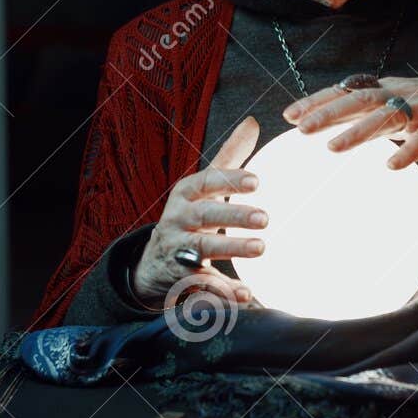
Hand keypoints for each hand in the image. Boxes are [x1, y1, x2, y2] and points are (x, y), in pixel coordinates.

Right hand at [131, 117, 266, 307]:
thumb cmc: (189, 217)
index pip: (207, 182)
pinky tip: (246, 293)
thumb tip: (252, 123)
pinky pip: (202, 284)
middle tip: (265, 218)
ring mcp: (178, 250)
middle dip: (234, 215)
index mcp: (186, 194)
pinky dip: (223, 290)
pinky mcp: (181, 278)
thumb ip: (228, 159)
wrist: (153, 263)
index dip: (230, 180)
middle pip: (206, 215)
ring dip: (232, 248)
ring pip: (203, 249)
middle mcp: (178, 220)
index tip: (258, 181)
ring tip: (261, 248)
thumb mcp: (202, 187)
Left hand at [283, 77, 417, 168]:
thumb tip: (334, 121)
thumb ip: (372, 112)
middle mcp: (402, 96)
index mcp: (389, 90)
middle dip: (329, 114)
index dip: (319, 101)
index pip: (347, 91)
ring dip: (358, 133)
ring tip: (332, 148)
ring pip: (387, 119)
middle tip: (300, 129)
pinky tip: (391, 166)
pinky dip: (408, 152)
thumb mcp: (402, 103)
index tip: (289, 115)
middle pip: (360, 101)